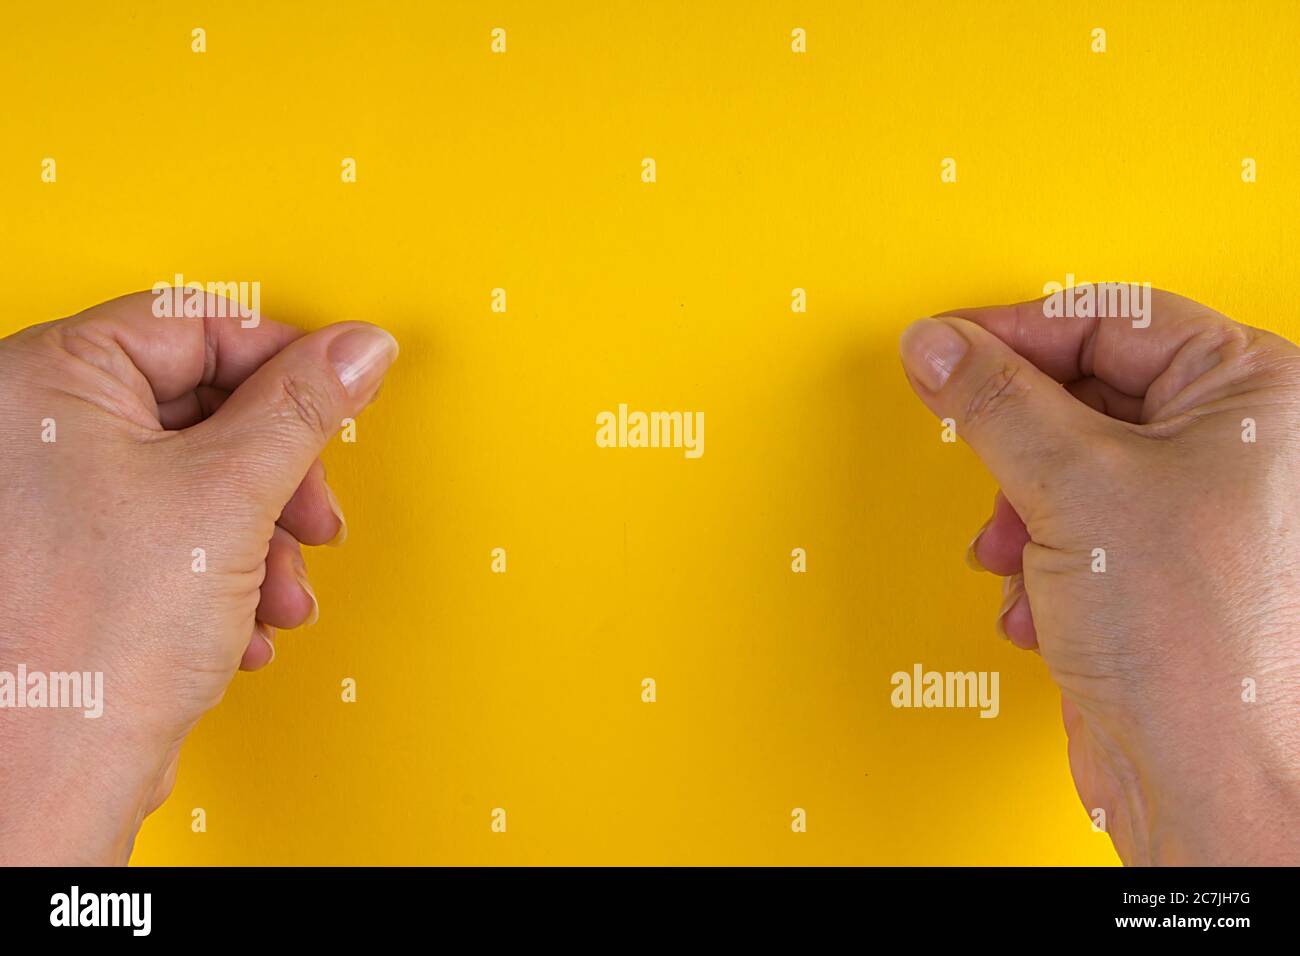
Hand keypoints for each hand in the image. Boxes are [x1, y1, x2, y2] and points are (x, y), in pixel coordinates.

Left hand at [0, 291, 397, 863]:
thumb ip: (304, 407)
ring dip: (264, 534)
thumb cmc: (94, 641)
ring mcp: (54, 496)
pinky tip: (242, 618)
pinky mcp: (81, 555)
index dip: (287, 361)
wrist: (53, 773)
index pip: (198, 324)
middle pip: (207, 405)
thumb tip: (358, 348)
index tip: (342, 393)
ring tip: (280, 588)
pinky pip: (179, 528)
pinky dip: (229, 569)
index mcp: (49, 380)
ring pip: (202, 476)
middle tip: (312, 512)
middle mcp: (36, 428)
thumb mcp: (232, 494)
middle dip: (279, 474)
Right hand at [900, 288, 1299, 864]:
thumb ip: (993, 402)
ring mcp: (1190, 511)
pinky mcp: (1149, 568)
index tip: (944, 348)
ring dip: (1019, 510)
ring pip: (1063, 464)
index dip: (1016, 332)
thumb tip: (938, 347)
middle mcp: (1232, 445)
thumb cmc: (1202, 647)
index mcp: (1252, 393)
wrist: (1204, 779)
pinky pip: (1066, 527)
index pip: (1110, 320)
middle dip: (1016, 443)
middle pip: (1082, 393)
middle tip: (976, 451)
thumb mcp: (1074, 487)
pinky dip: (1035, 559)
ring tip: (1018, 547)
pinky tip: (1041, 599)